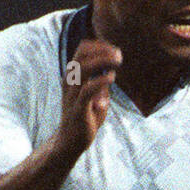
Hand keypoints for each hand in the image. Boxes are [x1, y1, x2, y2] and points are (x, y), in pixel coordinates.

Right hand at [57, 39, 121, 154]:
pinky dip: (101, 81)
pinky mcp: (78, 109)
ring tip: (117, 61)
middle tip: (119, 55)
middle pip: (82, 55)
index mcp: (72, 77)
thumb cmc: (84, 118)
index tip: (114, 50)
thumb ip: (100, 85)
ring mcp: (72, 95)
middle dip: (102, 50)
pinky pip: (87, 90)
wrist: (70, 143)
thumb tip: (111, 73)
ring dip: (102, 61)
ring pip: (83, 68)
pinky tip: (112, 78)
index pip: (82, 51)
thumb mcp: (94, 97)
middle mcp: (69, 82)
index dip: (98, 46)